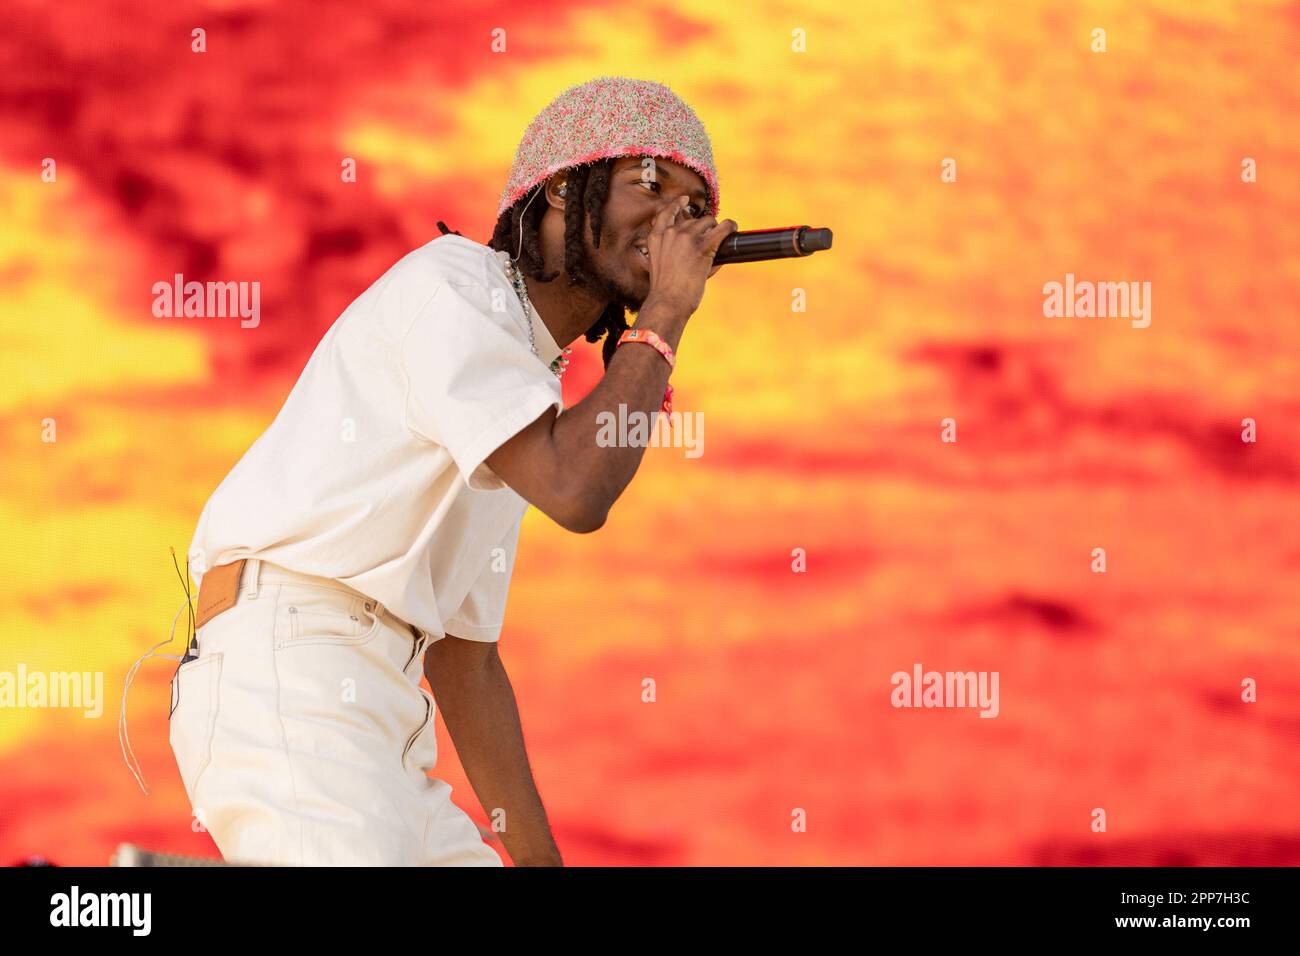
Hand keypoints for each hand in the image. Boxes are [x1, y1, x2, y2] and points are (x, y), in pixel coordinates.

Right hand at [643, 195, 737, 319]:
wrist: (667, 302)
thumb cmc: (665, 291)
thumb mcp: (659, 265)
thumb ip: (669, 250)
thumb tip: (694, 239)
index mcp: (656, 238)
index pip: (666, 213)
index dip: (676, 205)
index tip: (684, 200)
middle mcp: (671, 233)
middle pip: (693, 220)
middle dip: (701, 230)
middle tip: (706, 245)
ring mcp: (687, 237)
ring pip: (709, 222)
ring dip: (714, 231)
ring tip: (716, 244)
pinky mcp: (704, 246)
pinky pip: (723, 227)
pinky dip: (730, 227)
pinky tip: (733, 229)